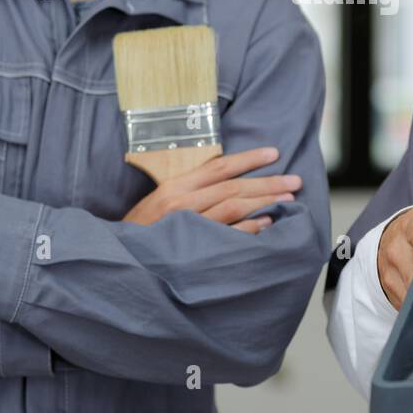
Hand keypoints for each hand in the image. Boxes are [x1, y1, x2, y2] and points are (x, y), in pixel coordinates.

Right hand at [124, 146, 300, 232]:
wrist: (118, 260)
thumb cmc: (141, 231)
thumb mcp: (160, 202)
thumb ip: (191, 190)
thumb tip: (228, 181)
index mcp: (175, 186)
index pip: (219, 166)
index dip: (249, 158)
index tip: (274, 153)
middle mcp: (181, 203)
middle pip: (233, 186)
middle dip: (267, 182)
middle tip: (294, 181)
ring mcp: (187, 227)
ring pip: (232, 208)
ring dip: (263, 201)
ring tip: (287, 199)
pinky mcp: (191, 249)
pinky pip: (227, 236)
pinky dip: (249, 229)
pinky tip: (267, 224)